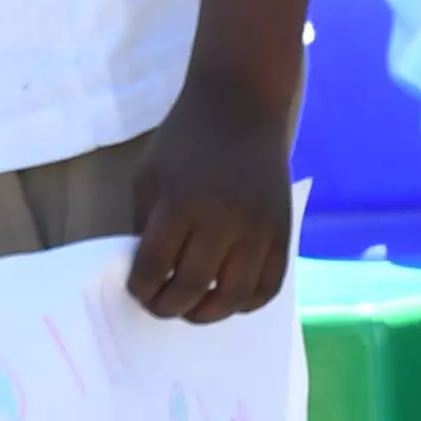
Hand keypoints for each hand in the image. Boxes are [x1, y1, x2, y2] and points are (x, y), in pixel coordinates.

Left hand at [126, 66, 294, 322]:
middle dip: (170, 306)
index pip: (155, 265)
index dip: (142, 288)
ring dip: (210, 314)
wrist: (242, 107)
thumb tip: (146, 271)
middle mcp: (223, 221)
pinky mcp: (283, 232)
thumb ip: (145, 223)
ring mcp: (258, 229)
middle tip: (160, 308)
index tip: (137, 291)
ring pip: (235, 295)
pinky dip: (248, 302)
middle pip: (194, 286)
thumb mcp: (149, 174)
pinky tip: (229, 300)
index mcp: (181, 204)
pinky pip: (269, 284)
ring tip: (193, 311)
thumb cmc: (186, 139)